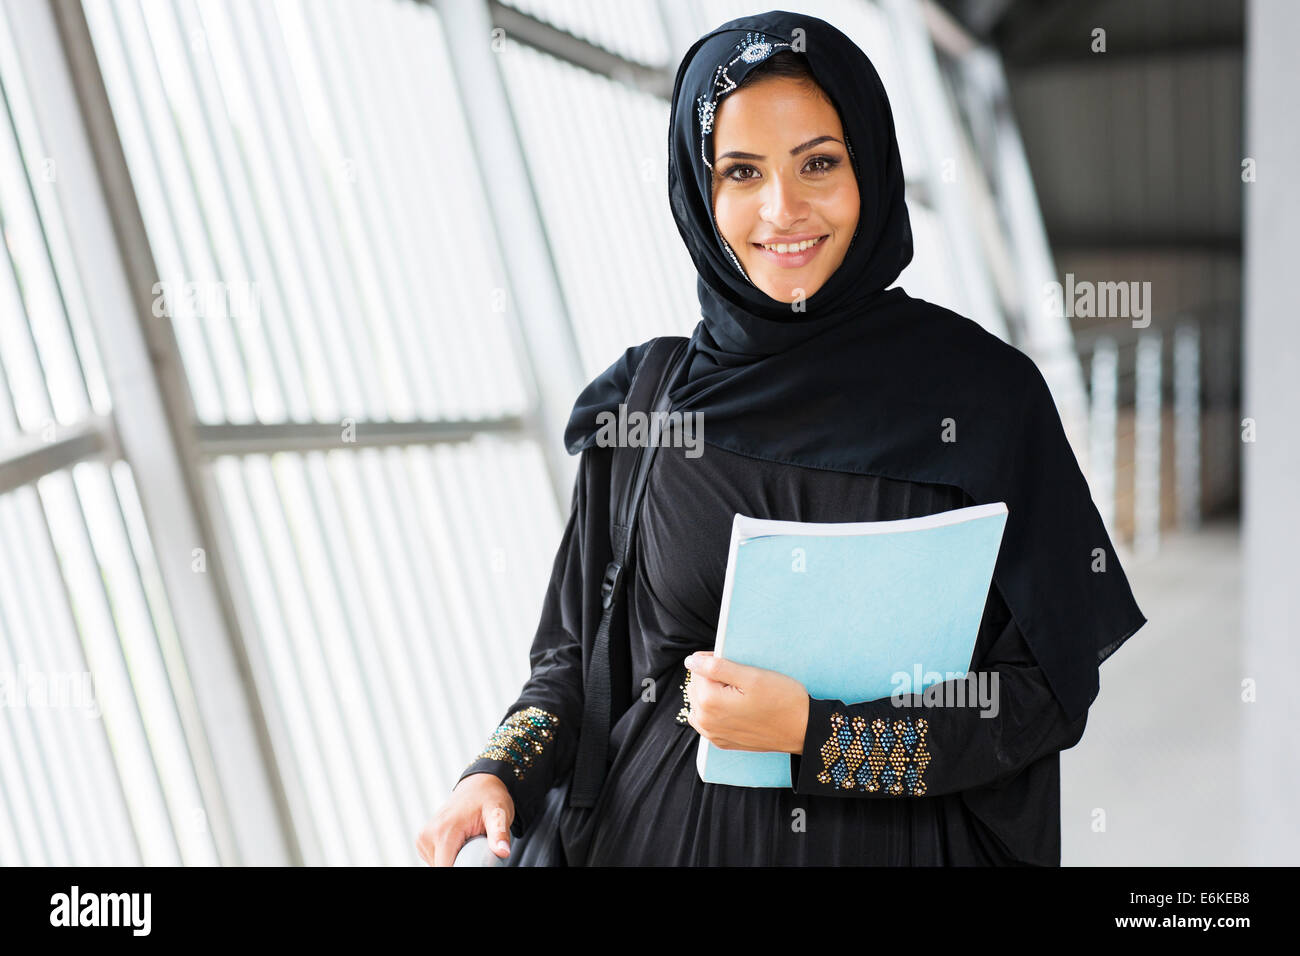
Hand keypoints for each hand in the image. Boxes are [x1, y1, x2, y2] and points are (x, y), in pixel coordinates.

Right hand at [416, 773, 514, 865]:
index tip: (479, 859)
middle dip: (462, 863)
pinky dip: (449, 856)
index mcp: (444, 830)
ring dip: (455, 860)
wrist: (478, 785)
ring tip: (469, 844)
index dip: (466, 867)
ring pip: (439, 865)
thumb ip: (499, 833)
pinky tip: (460, 844)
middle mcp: (428, 834)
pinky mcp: (423, 840)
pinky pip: (436, 859)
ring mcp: (423, 838)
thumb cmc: (489, 797)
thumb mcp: (499, 812)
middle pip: (443, 868)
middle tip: (477, 848)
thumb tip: (503, 852)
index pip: (446, 868)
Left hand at [683, 651, 809, 753]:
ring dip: (714, 694)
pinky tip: (737, 707)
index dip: (715, 661)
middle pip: (697, 686)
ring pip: (700, 703)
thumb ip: (716, 667)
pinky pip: (708, 719)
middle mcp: (706, 722)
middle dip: (713, 679)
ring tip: (740, 694)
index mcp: (709, 702)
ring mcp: (713, 735)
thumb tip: (690, 661)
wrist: (802, 729)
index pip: (697, 670)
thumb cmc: (782, 699)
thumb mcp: (751, 676)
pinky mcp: (722, 742)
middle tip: (742, 680)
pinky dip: (717, 710)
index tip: (736, 665)